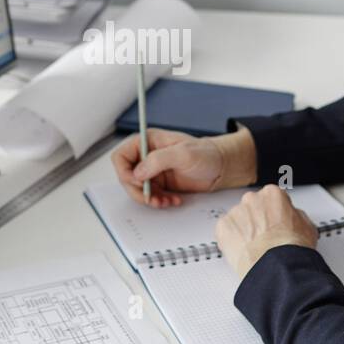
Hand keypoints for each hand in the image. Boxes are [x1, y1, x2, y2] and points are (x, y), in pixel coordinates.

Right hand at [110, 126, 256, 207]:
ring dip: (149, 199)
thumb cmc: (206, 153)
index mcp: (147, 141)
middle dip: (138, 190)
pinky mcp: (161, 183)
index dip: (125, 172)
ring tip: (165, 202)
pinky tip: (173, 201)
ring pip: (137, 189)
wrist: (222, 168)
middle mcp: (147, 156)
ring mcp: (153, 171)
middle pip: (126, 176)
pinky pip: (151, 196)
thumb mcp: (183, 154)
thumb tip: (138, 172)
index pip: (121, 156)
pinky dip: (159, 201)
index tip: (138, 183)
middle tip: (151, 198)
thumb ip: (158, 160)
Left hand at [215, 185, 318, 277]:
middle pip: (252, 207)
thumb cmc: (291, 248)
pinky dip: (231, 240)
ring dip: (244, 230)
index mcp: (273, 194)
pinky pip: (225, 231)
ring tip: (255, 248)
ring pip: (238, 219)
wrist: (276, 265)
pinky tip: (244, 250)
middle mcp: (252, 199)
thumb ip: (296, 216)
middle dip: (257, 220)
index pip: (272, 199)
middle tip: (264, 237)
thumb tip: (294, 218)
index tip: (275, 223)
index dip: (275, 214)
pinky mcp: (223, 227)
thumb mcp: (307, 227)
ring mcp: (236, 212)